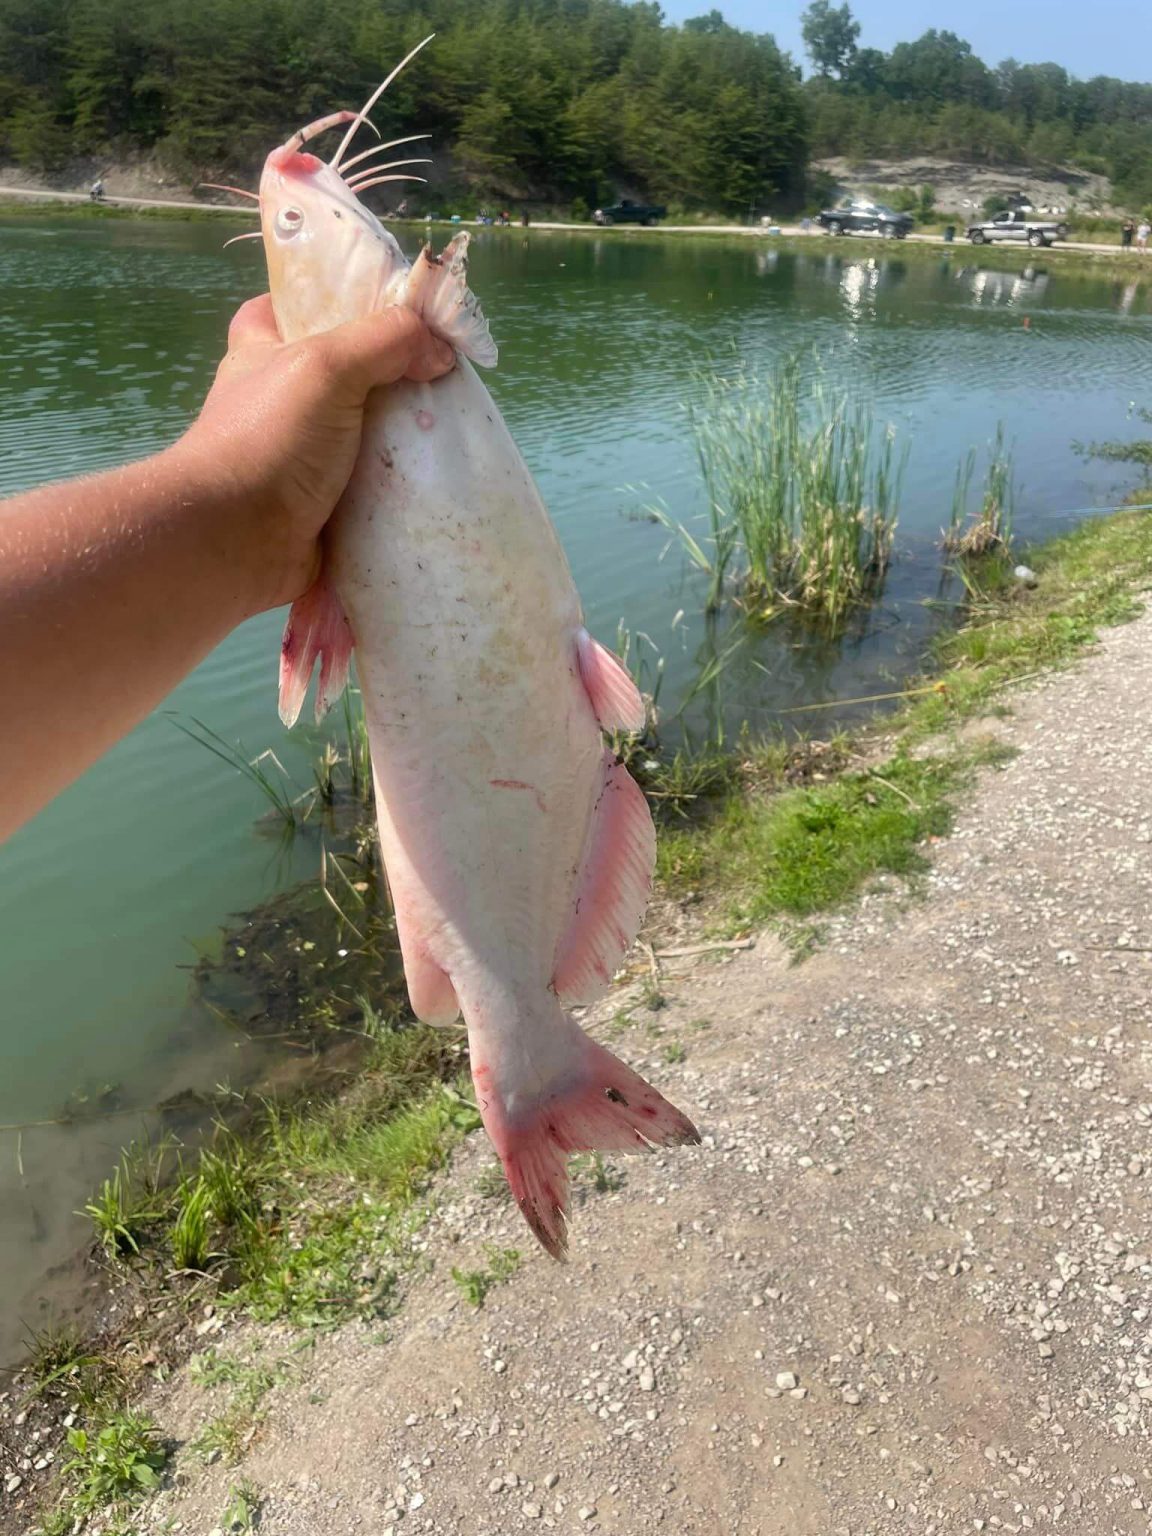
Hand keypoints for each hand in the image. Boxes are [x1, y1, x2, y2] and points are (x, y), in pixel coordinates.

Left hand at [174, 295, 453, 613]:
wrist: (235, 541)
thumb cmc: (268, 439)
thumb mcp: (326, 365)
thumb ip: (386, 341)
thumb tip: (440, 350)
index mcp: (262, 351)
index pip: (290, 307)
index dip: (332, 300)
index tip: (384, 308)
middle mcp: (281, 400)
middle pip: (346, 371)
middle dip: (391, 374)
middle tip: (439, 374)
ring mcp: (303, 455)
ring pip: (364, 433)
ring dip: (403, 435)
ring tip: (452, 428)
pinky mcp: (324, 504)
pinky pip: (372, 487)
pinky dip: (401, 486)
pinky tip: (440, 479)